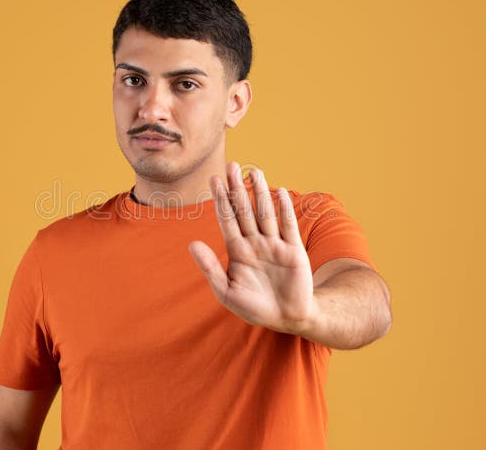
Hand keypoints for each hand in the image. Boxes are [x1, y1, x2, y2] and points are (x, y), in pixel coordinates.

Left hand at [187, 162, 316, 332]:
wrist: (286, 319)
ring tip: (253, 171)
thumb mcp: (226, 292)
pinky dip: (284, 209)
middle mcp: (255, 243)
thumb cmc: (254, 307)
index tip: (214, 179)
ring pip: (265, 213)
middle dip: (237, 188)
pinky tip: (279, 192)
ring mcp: (274, 245)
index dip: (221, 200)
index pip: (227, 220)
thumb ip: (210, 268)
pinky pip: (288, 226)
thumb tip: (191, 243)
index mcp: (237, 251)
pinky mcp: (293, 250)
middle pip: (244, 210)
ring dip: (259, 192)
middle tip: (231, 165)